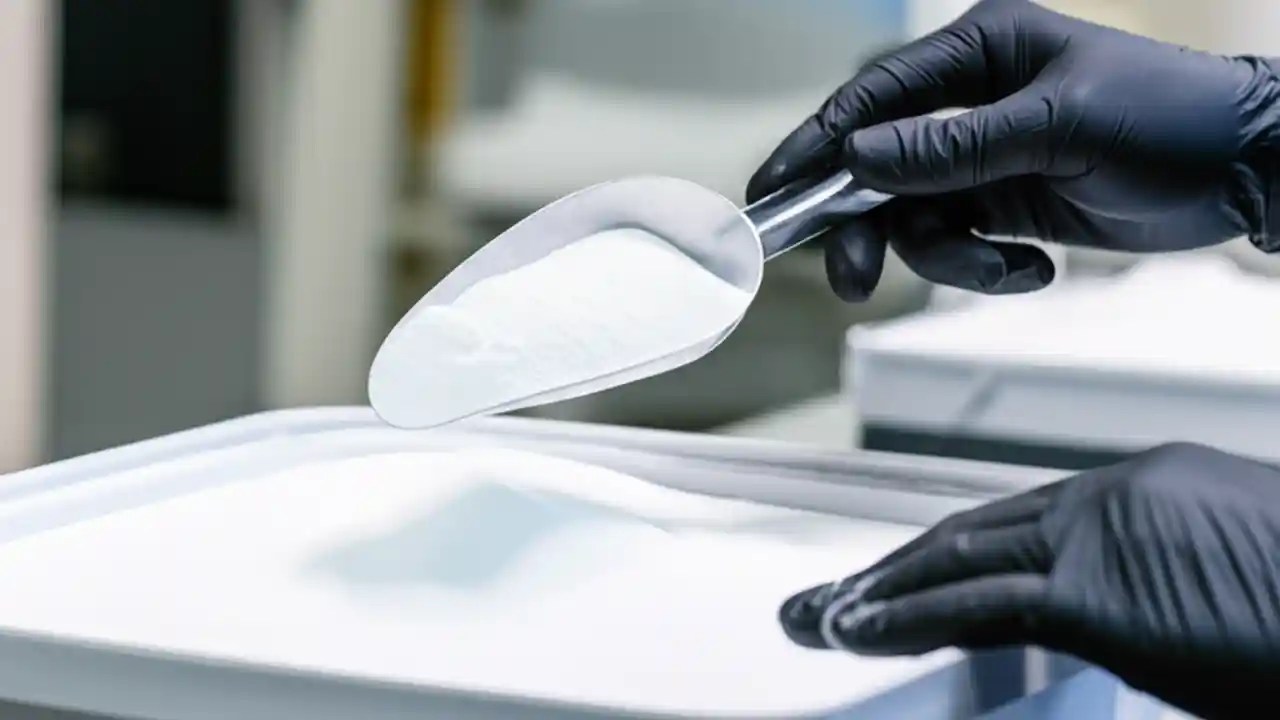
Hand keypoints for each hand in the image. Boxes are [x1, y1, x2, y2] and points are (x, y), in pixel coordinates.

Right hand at [749, 0, 1279, 300]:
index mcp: (978, 53)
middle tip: (851, 280)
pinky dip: (985, 269)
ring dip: (946, 258)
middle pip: (879, 170)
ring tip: (1004, 267)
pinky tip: (1036, 266)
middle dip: (867, 228)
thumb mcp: (1054, 128)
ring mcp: (987, 158)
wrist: (1246, 173)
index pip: (871, 98)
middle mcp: (972, 103)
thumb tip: (857, 158)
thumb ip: (950, 148)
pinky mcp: (1007, 205)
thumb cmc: (1167, 121)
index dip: (815, 145)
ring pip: (916, 220)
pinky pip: (960, 246)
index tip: (772, 194)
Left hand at [779, 443, 1279, 718]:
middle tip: (825, 598)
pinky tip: (850, 627)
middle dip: (891, 567)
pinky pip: (978, 606)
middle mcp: (1117, 498)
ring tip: (814, 617)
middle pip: (974, 531)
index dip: (944, 556)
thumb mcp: (1226, 596)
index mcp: (1148, 492)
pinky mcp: (1101, 592)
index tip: (894, 580)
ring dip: (876, 593)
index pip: (1017, 524)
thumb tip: (1135, 625)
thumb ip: (1160, 594)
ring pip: (959, 560)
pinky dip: (904, 616)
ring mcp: (1106, 536)